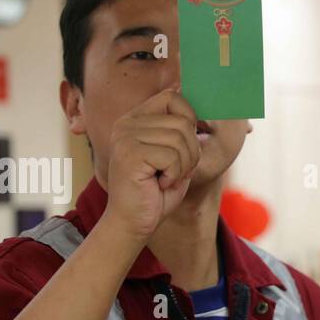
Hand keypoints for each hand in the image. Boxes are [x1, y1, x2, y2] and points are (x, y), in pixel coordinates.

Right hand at [102, 86, 202, 241]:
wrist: (132, 223)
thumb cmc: (156, 193)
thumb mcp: (175, 156)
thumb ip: (182, 130)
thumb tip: (194, 102)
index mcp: (136, 119)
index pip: (173, 97)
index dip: (190, 120)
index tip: (185, 147)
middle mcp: (127, 123)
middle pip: (183, 122)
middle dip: (191, 152)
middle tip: (175, 171)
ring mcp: (126, 136)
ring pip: (180, 139)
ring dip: (183, 166)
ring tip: (166, 178)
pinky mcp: (129, 153)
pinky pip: (172, 157)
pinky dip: (174, 175)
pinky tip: (159, 184)